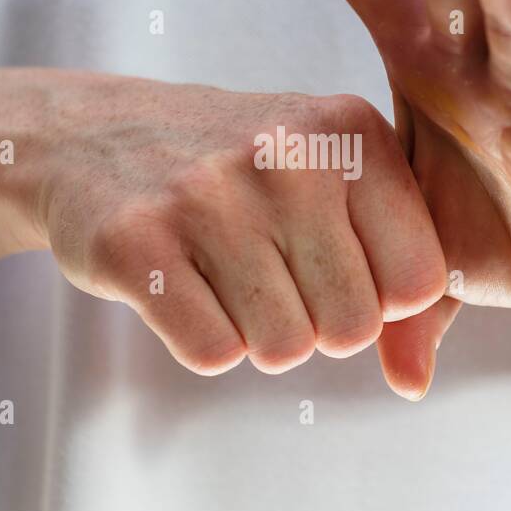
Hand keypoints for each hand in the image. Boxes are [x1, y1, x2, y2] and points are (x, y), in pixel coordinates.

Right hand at [21, 71, 450, 394]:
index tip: (336, 267)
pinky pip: (212, 354)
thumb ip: (394, 260)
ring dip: (255, 333)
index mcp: (348, 130)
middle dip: (314, 323)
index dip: (378, 299)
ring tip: (223, 272)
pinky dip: (202, 340)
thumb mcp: (328, 174)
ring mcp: (207, 195)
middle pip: (351, 327)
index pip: (419, 282)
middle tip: (267, 270)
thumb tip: (415, 380)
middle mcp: (285, 154)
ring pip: (282, 349)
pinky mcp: (137, 242)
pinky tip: (182, 285)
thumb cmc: (235, 170)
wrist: (91, 134)